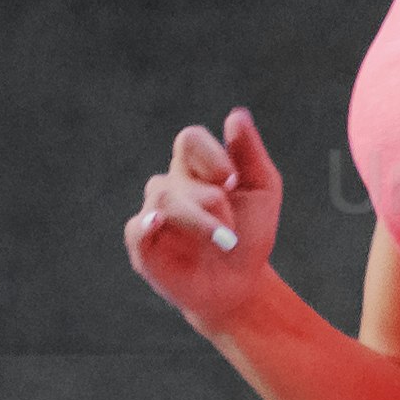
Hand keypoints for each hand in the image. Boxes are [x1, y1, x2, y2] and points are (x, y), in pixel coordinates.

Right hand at [121, 107, 288, 321]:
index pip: (189, 140)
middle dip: (213, 203)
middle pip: (180, 177)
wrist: (242, 285)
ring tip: (224, 243)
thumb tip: (237, 114)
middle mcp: (170, 186)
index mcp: (195, 167)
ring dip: (200, 222)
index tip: (232, 180)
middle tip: (233, 229)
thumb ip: (249, 152)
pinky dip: (147, 225)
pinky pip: (137, 229)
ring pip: (164, 200)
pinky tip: (158, 223)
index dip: (210, 155)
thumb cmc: (250, 234)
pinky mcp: (143, 247)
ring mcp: (154, 216)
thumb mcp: (262, 189)